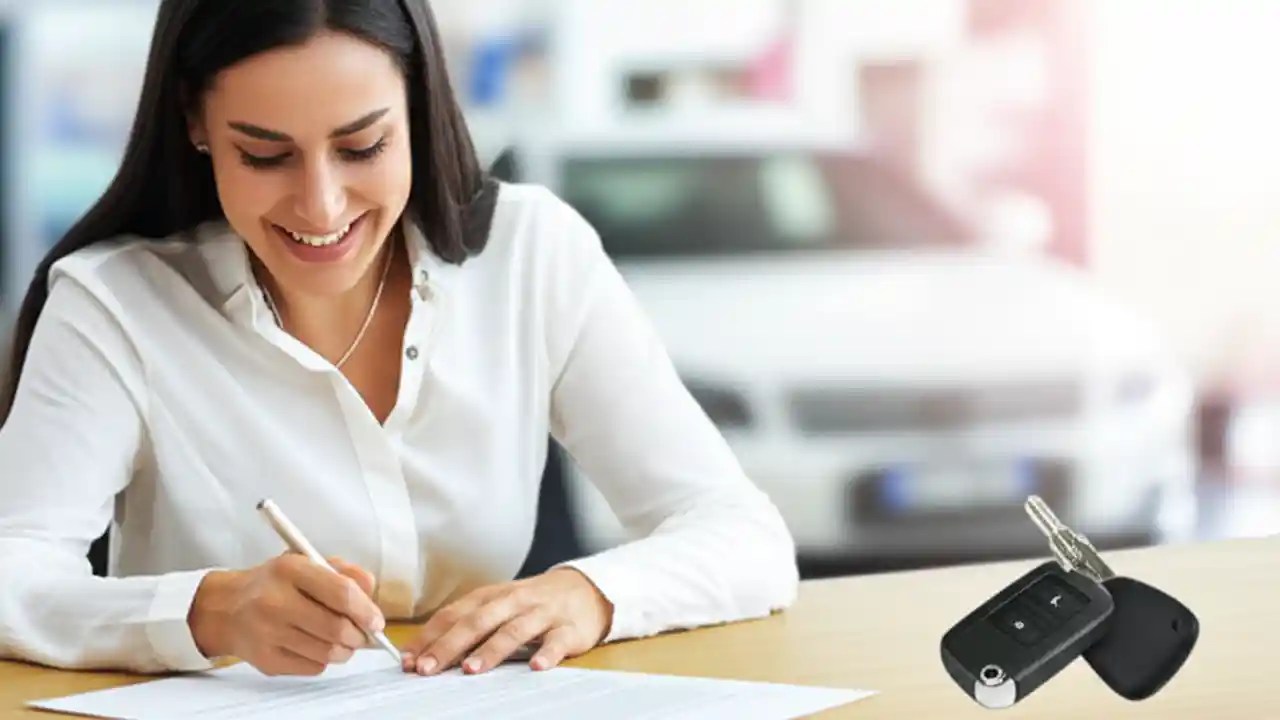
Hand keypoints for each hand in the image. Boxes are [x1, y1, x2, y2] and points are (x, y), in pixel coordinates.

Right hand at [188, 553, 385, 675]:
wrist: (227, 608)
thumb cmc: (276, 584)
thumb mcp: (307, 562)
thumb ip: (344, 572)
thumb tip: (370, 594)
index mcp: (290, 570)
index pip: (340, 593)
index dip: (366, 610)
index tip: (376, 621)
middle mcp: (275, 601)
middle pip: (337, 628)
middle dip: (359, 635)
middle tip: (363, 634)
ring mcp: (268, 633)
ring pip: (327, 652)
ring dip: (345, 650)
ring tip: (343, 640)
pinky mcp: (265, 659)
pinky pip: (312, 667)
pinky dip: (324, 659)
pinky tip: (316, 646)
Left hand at [400, 567, 612, 674]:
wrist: (586, 589)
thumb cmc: (533, 603)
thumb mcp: (499, 606)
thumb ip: (468, 625)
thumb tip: (427, 653)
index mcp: (492, 596)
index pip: (454, 615)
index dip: (430, 637)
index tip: (409, 659)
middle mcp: (514, 602)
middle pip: (477, 622)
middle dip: (450, 645)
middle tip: (428, 668)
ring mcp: (542, 614)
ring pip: (513, 630)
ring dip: (491, 650)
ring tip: (472, 669)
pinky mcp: (569, 629)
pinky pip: (557, 642)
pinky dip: (547, 653)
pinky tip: (536, 666)